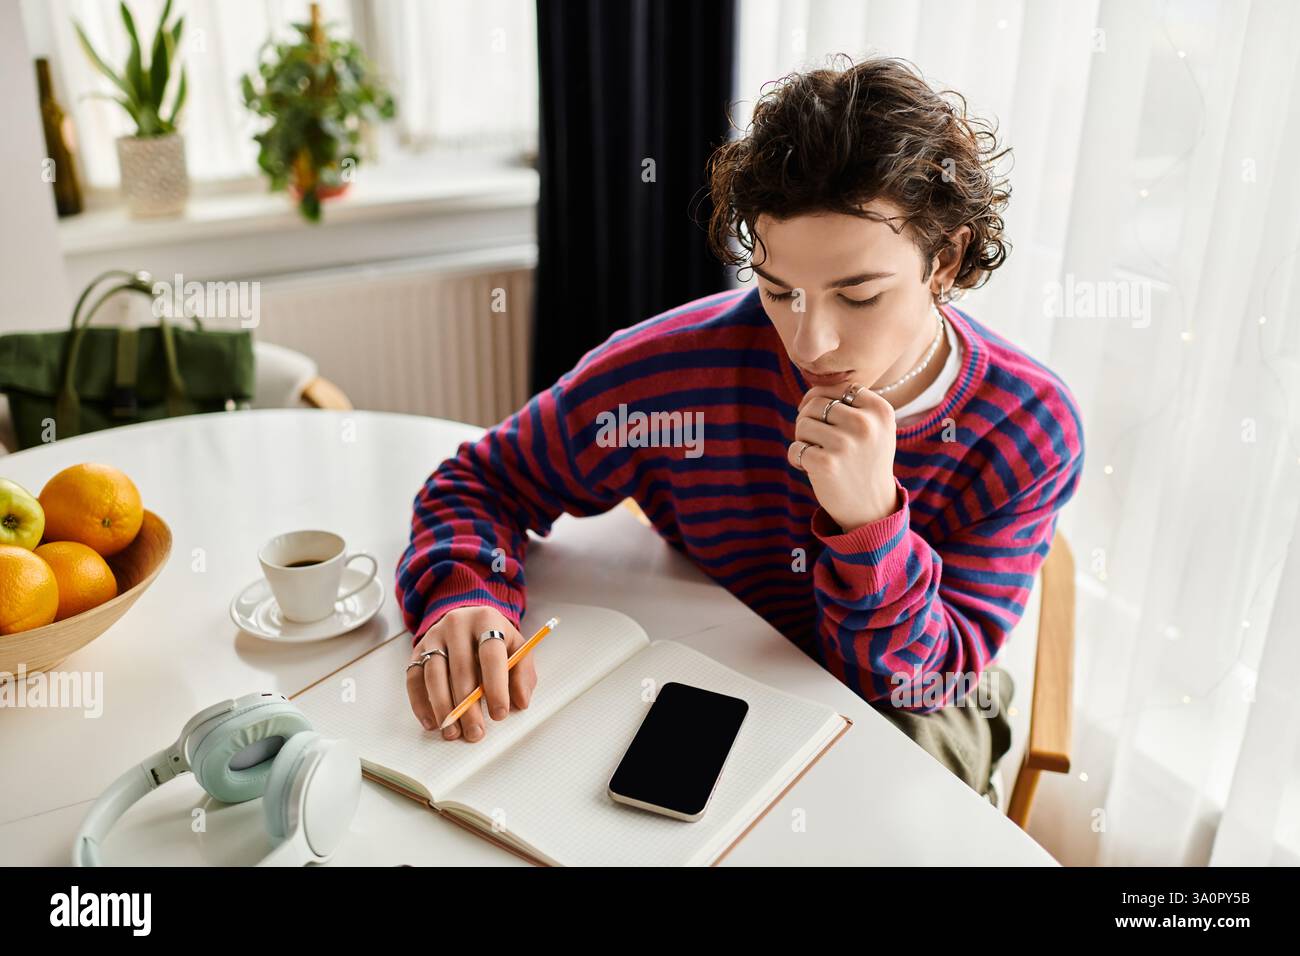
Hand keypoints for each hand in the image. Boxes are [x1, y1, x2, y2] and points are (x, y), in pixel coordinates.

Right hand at [405, 605, 536, 741]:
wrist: (468, 620)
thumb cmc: (496, 640)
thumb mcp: (517, 648)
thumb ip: (522, 674)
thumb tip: (521, 702)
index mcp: (486, 620)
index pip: (490, 654)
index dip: (496, 686)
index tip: (499, 714)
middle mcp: (457, 624)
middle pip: (460, 668)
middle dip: (468, 706)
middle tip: (476, 732)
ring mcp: (434, 636)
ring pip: (434, 675)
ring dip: (443, 708)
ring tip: (454, 732)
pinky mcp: (417, 650)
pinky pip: (414, 679)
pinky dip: (421, 704)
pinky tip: (432, 722)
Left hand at [788, 383, 900, 531]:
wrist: (872, 508)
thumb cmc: (865, 462)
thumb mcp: (873, 428)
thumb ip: (849, 405)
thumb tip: (810, 395)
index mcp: (880, 410)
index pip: (838, 387)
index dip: (822, 399)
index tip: (823, 419)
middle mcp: (866, 424)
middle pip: (817, 403)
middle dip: (809, 419)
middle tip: (817, 439)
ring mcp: (847, 444)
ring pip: (803, 423)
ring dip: (802, 438)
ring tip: (817, 452)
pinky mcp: (826, 464)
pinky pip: (795, 448)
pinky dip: (796, 457)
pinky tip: (810, 467)